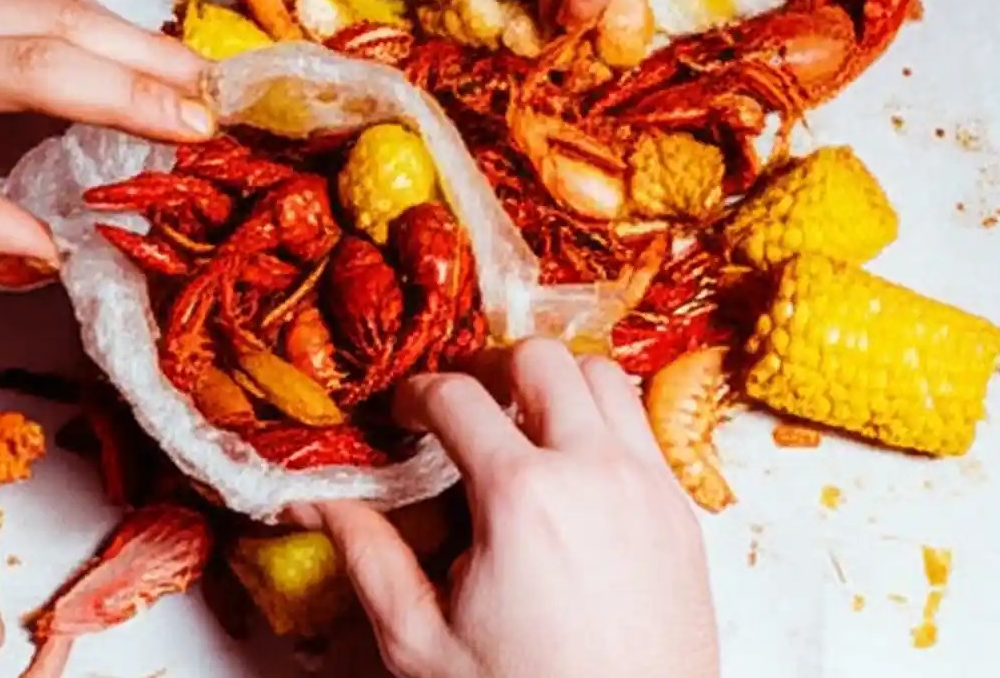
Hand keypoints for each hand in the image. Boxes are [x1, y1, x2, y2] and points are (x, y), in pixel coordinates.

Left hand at [0, 0, 215, 262]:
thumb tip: (46, 252)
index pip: (37, 68)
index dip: (126, 95)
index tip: (190, 128)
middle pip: (68, 18)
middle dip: (157, 62)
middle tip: (223, 103)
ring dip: (137, 40)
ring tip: (196, 85)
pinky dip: (100, 27)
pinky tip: (133, 54)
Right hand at [299, 339, 719, 677]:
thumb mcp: (423, 643)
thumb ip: (369, 558)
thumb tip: (318, 502)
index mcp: (521, 497)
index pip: (456, 395)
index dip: (416, 393)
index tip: (404, 412)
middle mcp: (592, 470)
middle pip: (538, 356)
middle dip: (489, 366)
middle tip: (463, 405)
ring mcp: (647, 483)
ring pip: (602, 374)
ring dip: (556, 382)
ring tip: (522, 422)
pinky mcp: (681, 508)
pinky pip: (642, 425)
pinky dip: (604, 419)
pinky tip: (574, 466)